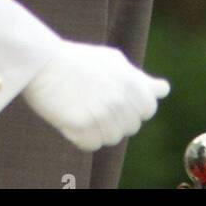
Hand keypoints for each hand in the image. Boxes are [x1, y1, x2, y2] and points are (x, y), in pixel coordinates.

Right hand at [22, 41, 170, 150]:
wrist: (42, 61)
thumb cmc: (78, 61)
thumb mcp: (112, 60)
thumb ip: (139, 78)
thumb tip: (164, 89)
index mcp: (132, 81)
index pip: (147, 109)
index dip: (131, 105)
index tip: (113, 94)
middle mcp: (120, 99)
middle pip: (129, 127)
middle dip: (114, 117)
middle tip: (92, 98)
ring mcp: (102, 114)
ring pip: (111, 139)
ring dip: (97, 128)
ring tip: (81, 105)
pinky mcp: (82, 126)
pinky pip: (91, 145)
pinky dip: (81, 136)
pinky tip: (72, 116)